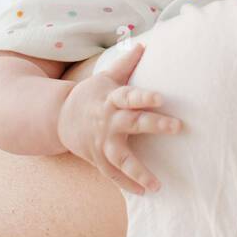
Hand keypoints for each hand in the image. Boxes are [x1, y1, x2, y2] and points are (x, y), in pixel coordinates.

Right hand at [56, 41, 181, 195]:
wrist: (59, 117)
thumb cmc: (91, 94)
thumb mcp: (105, 77)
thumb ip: (126, 64)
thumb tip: (144, 43)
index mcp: (112, 99)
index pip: (130, 96)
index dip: (144, 96)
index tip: (161, 97)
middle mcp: (108, 121)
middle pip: (133, 123)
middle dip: (154, 125)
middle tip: (178, 127)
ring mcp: (102, 142)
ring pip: (121, 158)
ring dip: (140, 171)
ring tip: (158, 185)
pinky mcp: (98, 158)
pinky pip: (113, 175)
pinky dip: (128, 184)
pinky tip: (146, 192)